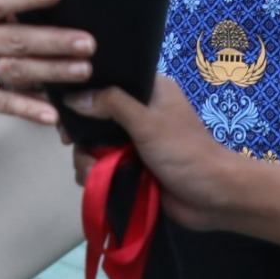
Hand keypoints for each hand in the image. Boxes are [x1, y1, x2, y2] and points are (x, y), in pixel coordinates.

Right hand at [68, 75, 279, 258]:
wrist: (213, 197)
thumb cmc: (184, 151)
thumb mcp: (147, 122)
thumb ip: (111, 104)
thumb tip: (72, 97)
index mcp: (151, 91)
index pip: (111, 81)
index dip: (86, 92)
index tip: (66, 108)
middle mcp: (141, 113)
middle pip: (96, 117)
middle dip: (82, 135)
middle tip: (70, 144)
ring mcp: (136, 143)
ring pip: (96, 145)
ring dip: (87, 159)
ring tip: (92, 172)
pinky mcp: (133, 169)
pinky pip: (103, 167)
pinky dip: (96, 175)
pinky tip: (95, 183)